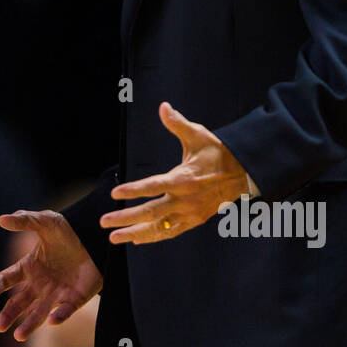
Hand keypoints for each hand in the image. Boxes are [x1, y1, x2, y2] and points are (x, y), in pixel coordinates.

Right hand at [0, 210, 102, 340]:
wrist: (94, 238)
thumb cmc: (67, 230)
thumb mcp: (45, 221)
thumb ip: (24, 220)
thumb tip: (1, 219)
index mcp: (28, 267)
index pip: (7, 280)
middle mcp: (38, 284)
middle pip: (19, 303)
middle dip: (8, 315)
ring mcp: (55, 294)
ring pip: (39, 312)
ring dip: (29, 324)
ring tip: (18, 336)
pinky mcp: (74, 299)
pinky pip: (65, 310)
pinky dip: (59, 316)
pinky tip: (52, 321)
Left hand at [100, 102, 249, 243]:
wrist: (243, 174)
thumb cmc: (217, 153)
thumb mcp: (198, 136)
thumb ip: (178, 124)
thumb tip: (163, 107)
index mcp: (183, 179)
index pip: (153, 186)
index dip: (133, 190)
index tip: (115, 193)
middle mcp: (185, 200)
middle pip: (151, 212)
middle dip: (125, 219)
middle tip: (103, 222)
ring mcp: (190, 213)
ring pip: (159, 228)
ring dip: (135, 233)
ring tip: (114, 237)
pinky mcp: (194, 221)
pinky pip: (171, 232)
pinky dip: (154, 237)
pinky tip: (137, 239)